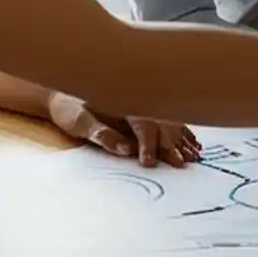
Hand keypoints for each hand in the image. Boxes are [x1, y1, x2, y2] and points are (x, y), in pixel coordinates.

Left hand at [47, 92, 200, 167]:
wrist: (63, 92)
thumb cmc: (68, 108)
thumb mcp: (79, 122)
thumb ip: (103, 134)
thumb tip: (126, 149)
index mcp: (123, 103)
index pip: (143, 125)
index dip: (148, 145)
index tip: (150, 163)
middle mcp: (137, 102)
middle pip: (162, 125)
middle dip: (173, 145)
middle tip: (181, 164)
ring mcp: (144, 104)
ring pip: (170, 122)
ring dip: (182, 139)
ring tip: (194, 155)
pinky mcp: (146, 108)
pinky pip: (170, 120)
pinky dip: (183, 132)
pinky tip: (193, 142)